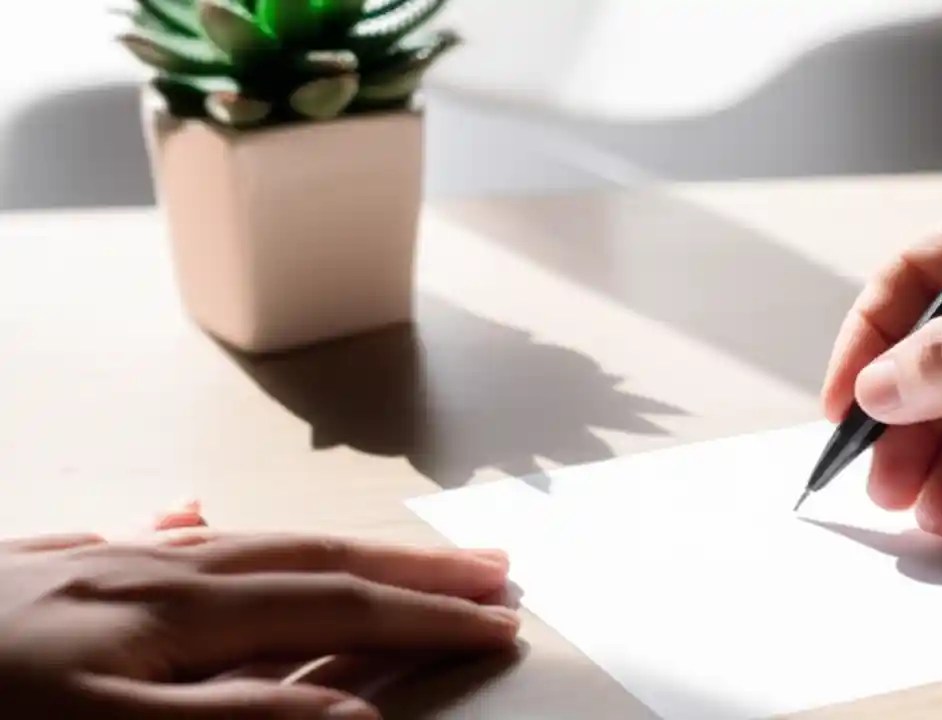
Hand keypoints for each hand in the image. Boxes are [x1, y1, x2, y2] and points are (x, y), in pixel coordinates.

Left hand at [0, 531, 516, 718]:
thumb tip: (355, 712)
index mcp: (172, 609)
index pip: (336, 604)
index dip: (424, 616)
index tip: (502, 620)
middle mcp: (152, 570)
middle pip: (311, 558)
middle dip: (411, 567)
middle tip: (492, 567)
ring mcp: (100, 564)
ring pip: (249, 545)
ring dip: (336, 548)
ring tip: (395, 552)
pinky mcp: (43, 570)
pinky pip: (148, 542)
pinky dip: (202, 534)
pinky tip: (202, 518)